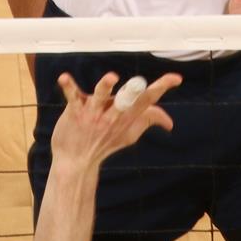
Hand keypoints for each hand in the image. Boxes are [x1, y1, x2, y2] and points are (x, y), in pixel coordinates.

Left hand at [49, 71, 180, 171]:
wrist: (76, 162)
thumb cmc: (105, 143)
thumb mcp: (129, 135)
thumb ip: (148, 121)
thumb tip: (169, 121)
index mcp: (127, 117)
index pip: (147, 100)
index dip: (162, 87)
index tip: (176, 78)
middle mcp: (113, 115)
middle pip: (126, 100)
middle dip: (134, 92)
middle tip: (142, 84)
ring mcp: (93, 114)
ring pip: (100, 97)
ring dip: (105, 87)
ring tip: (111, 78)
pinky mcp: (75, 112)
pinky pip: (72, 97)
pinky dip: (68, 87)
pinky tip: (64, 78)